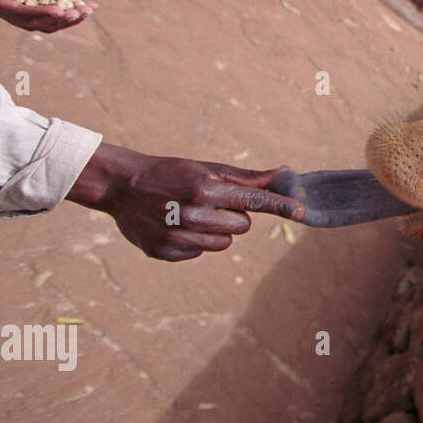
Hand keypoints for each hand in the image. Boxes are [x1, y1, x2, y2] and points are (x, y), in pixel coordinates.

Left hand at [0, 0, 94, 31]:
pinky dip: (39, 13)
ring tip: (74, 14)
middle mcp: (10, 10)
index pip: (49, 15)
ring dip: (56, 20)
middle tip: (85, 12)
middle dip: (68, 20)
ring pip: (32, 22)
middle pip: (43, 24)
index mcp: (22, 3)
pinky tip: (56, 10)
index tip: (92, 7)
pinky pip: (18, 12)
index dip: (72, 13)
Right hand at [67, 143, 305, 260]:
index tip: (301, 211)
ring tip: (190, 214)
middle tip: (208, 202)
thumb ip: (246, 178)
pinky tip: (175, 226)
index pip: (253, 201)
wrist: (121, 186)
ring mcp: (176, 237)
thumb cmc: (171, 173)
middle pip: (242, 226)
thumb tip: (284, 174)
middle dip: (233, 215)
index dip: (280, 206)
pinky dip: (194, 242)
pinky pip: (200, 253)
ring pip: (224, 243)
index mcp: (204, 189)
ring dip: (216, 231)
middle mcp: (192, 214)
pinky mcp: (164, 253)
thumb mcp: (206, 169)